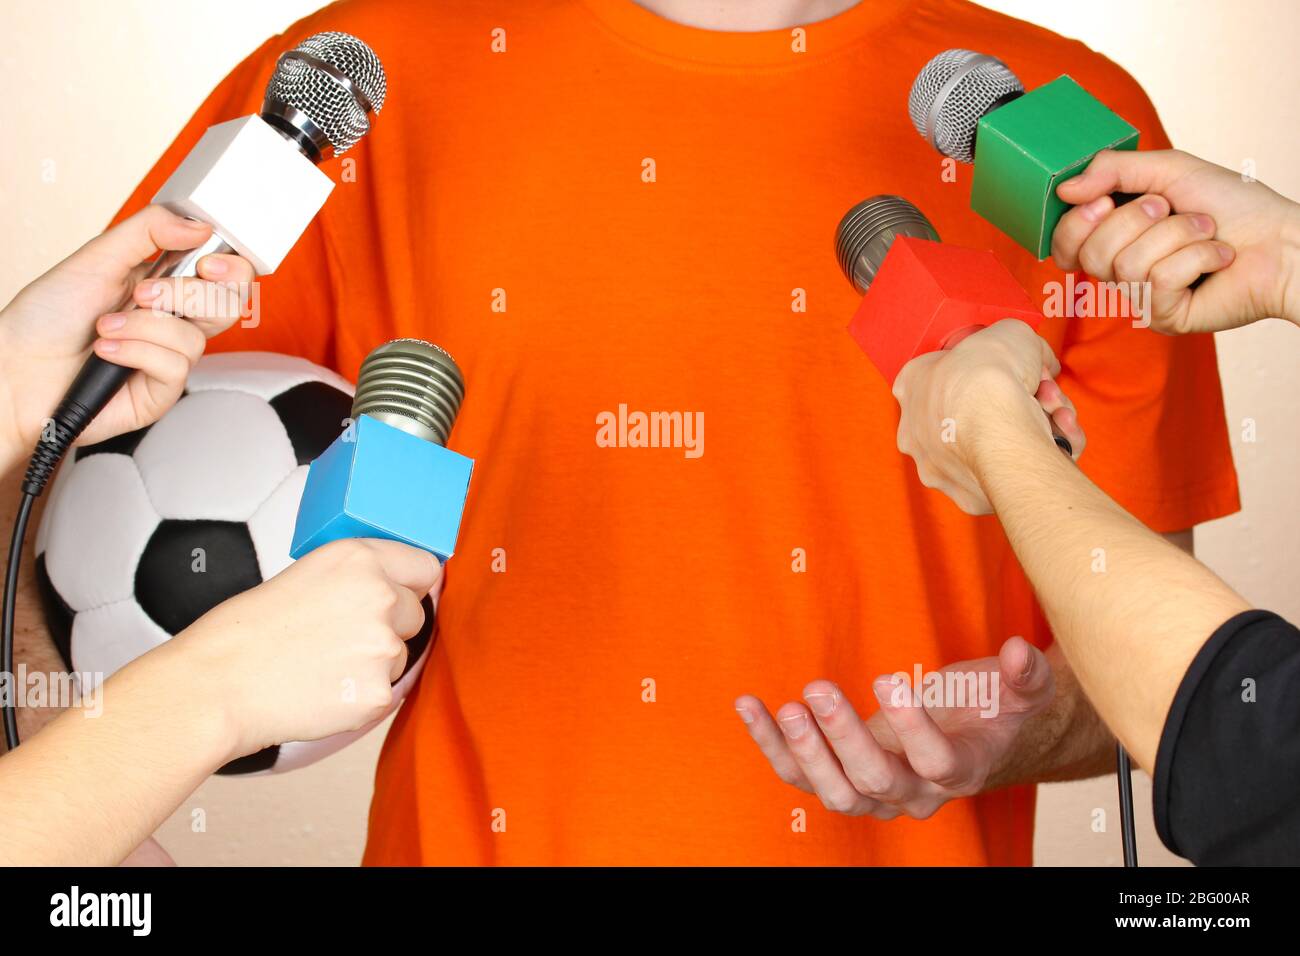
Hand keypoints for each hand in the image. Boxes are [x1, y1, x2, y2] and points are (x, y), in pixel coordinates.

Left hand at [0, 205, 254, 466]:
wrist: (15, 368)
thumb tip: (197, 225)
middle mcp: (173, 321)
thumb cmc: (46, 318)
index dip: (232, 267)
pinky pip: (174, 366)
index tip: (206, 261)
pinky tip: (106, 351)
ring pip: (196, 337)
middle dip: (188, 295)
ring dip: (143, 327)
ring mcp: (170, 357)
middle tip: (146, 294)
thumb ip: (149, 232)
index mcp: (165, 285)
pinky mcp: (162, 392)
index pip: (226, 275)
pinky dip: (135, 352)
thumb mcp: (97, 258)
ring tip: (106, 326)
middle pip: (229, 306)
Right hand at [145, 538, 440, 761]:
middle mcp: (380, 596)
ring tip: (321, 666)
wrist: (217, 685)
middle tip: (338, 638)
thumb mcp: (307, 573)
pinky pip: (385, 693)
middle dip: (389, 626)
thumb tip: (395, 586)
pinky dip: (360, 697)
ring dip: (373, 663)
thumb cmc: (247, 631)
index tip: (400, 595)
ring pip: (400, 655)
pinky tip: (323, 691)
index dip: (411, 584)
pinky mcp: (378, 693)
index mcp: (360, 558)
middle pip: (416, 613)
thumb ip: (357, 575)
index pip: (425, 566)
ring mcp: (383, 646)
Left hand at [734, 636, 1053, 818]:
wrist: (971, 739)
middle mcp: (915, 794)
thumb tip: (1019, 652)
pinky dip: (770, 744)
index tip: (890, 678)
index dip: (914, 728)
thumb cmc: (992, 708)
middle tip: (819, 688)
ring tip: (788, 706)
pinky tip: (748, 706)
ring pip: (835, 793)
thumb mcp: (1019, 690)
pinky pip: (798, 774)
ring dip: (804, 752)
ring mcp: (873, 793)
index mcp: (960, 771)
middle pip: (876, 782)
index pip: (936, 763)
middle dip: (845, 737)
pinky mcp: (839, 779)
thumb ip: (1026, 675)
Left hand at [891, 320, 1085, 514]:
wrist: (991, 423)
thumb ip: (1024, 347)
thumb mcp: (1010, 333)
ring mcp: (941, 469)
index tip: (1021, 368)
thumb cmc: (986, 374)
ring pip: (999, 447)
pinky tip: (1059, 441)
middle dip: (1024, 402)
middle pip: (980, 415)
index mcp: (913, 388)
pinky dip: (1042, 457)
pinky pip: (1011, 475)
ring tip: (1058, 415)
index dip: (996, 370)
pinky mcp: (969, 498)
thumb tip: (1042, 364)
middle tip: (1045, 393)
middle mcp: (917, 433)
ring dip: (1040, 426)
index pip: (952, 377)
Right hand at [1053, 148, 1299, 333]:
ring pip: (1128, 266)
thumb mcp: (1168, 170)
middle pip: (1091, 255)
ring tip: (1207, 232)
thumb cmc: (1234, 205)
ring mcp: (1142, 298)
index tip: (1106, 200)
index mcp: (1116, 238)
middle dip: (1137, 221)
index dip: (1077, 223)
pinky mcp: (1165, 317)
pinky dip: (1197, 257)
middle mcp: (1123, 271)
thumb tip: (1064, 189)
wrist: (1283, 238)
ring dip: (1178, 235)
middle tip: (1171, 210)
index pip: (1064, 244)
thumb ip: (1112, 170)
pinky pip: (1158, 282)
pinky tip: (1218, 258)